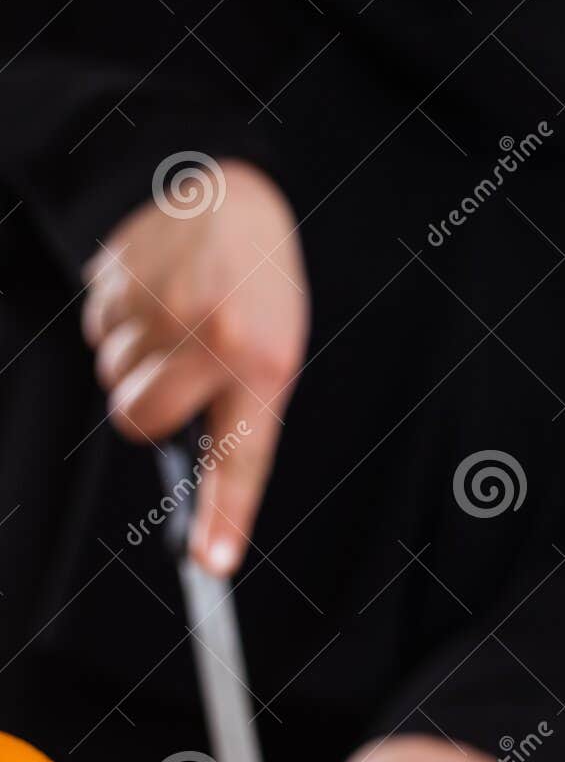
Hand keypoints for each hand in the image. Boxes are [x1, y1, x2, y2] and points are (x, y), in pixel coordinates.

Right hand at [81, 160, 307, 575]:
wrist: (235, 198)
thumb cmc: (259, 287)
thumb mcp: (273, 348)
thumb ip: (235, 410)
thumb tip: (202, 502)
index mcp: (265, 360)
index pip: (241, 453)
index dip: (224, 514)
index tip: (211, 563)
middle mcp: (213, 334)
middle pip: (139, 422)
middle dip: (150, 408)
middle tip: (182, 371)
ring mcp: (159, 303)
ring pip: (112, 378)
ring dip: (136, 359)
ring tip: (178, 318)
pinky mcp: (118, 275)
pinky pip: (95, 333)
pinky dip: (117, 323)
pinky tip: (154, 292)